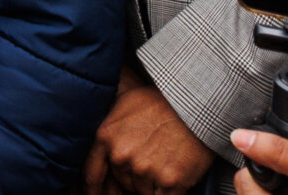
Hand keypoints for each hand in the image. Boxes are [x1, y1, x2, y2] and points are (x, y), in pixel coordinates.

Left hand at [86, 67, 213, 194]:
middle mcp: (121, 155)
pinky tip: (174, 178)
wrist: (197, 105)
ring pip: (143, 192)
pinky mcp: (170, 181)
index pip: (91, 174)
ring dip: (153, 184)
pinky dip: (168, 193)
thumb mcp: (123, 101)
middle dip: (134, 178)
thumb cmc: (160, 101)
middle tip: (151, 160)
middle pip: (122, 184)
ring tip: (165, 160)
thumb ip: (106, 123)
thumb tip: (97, 136)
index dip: (93, 189)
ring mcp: (145, 169)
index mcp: (105, 136)